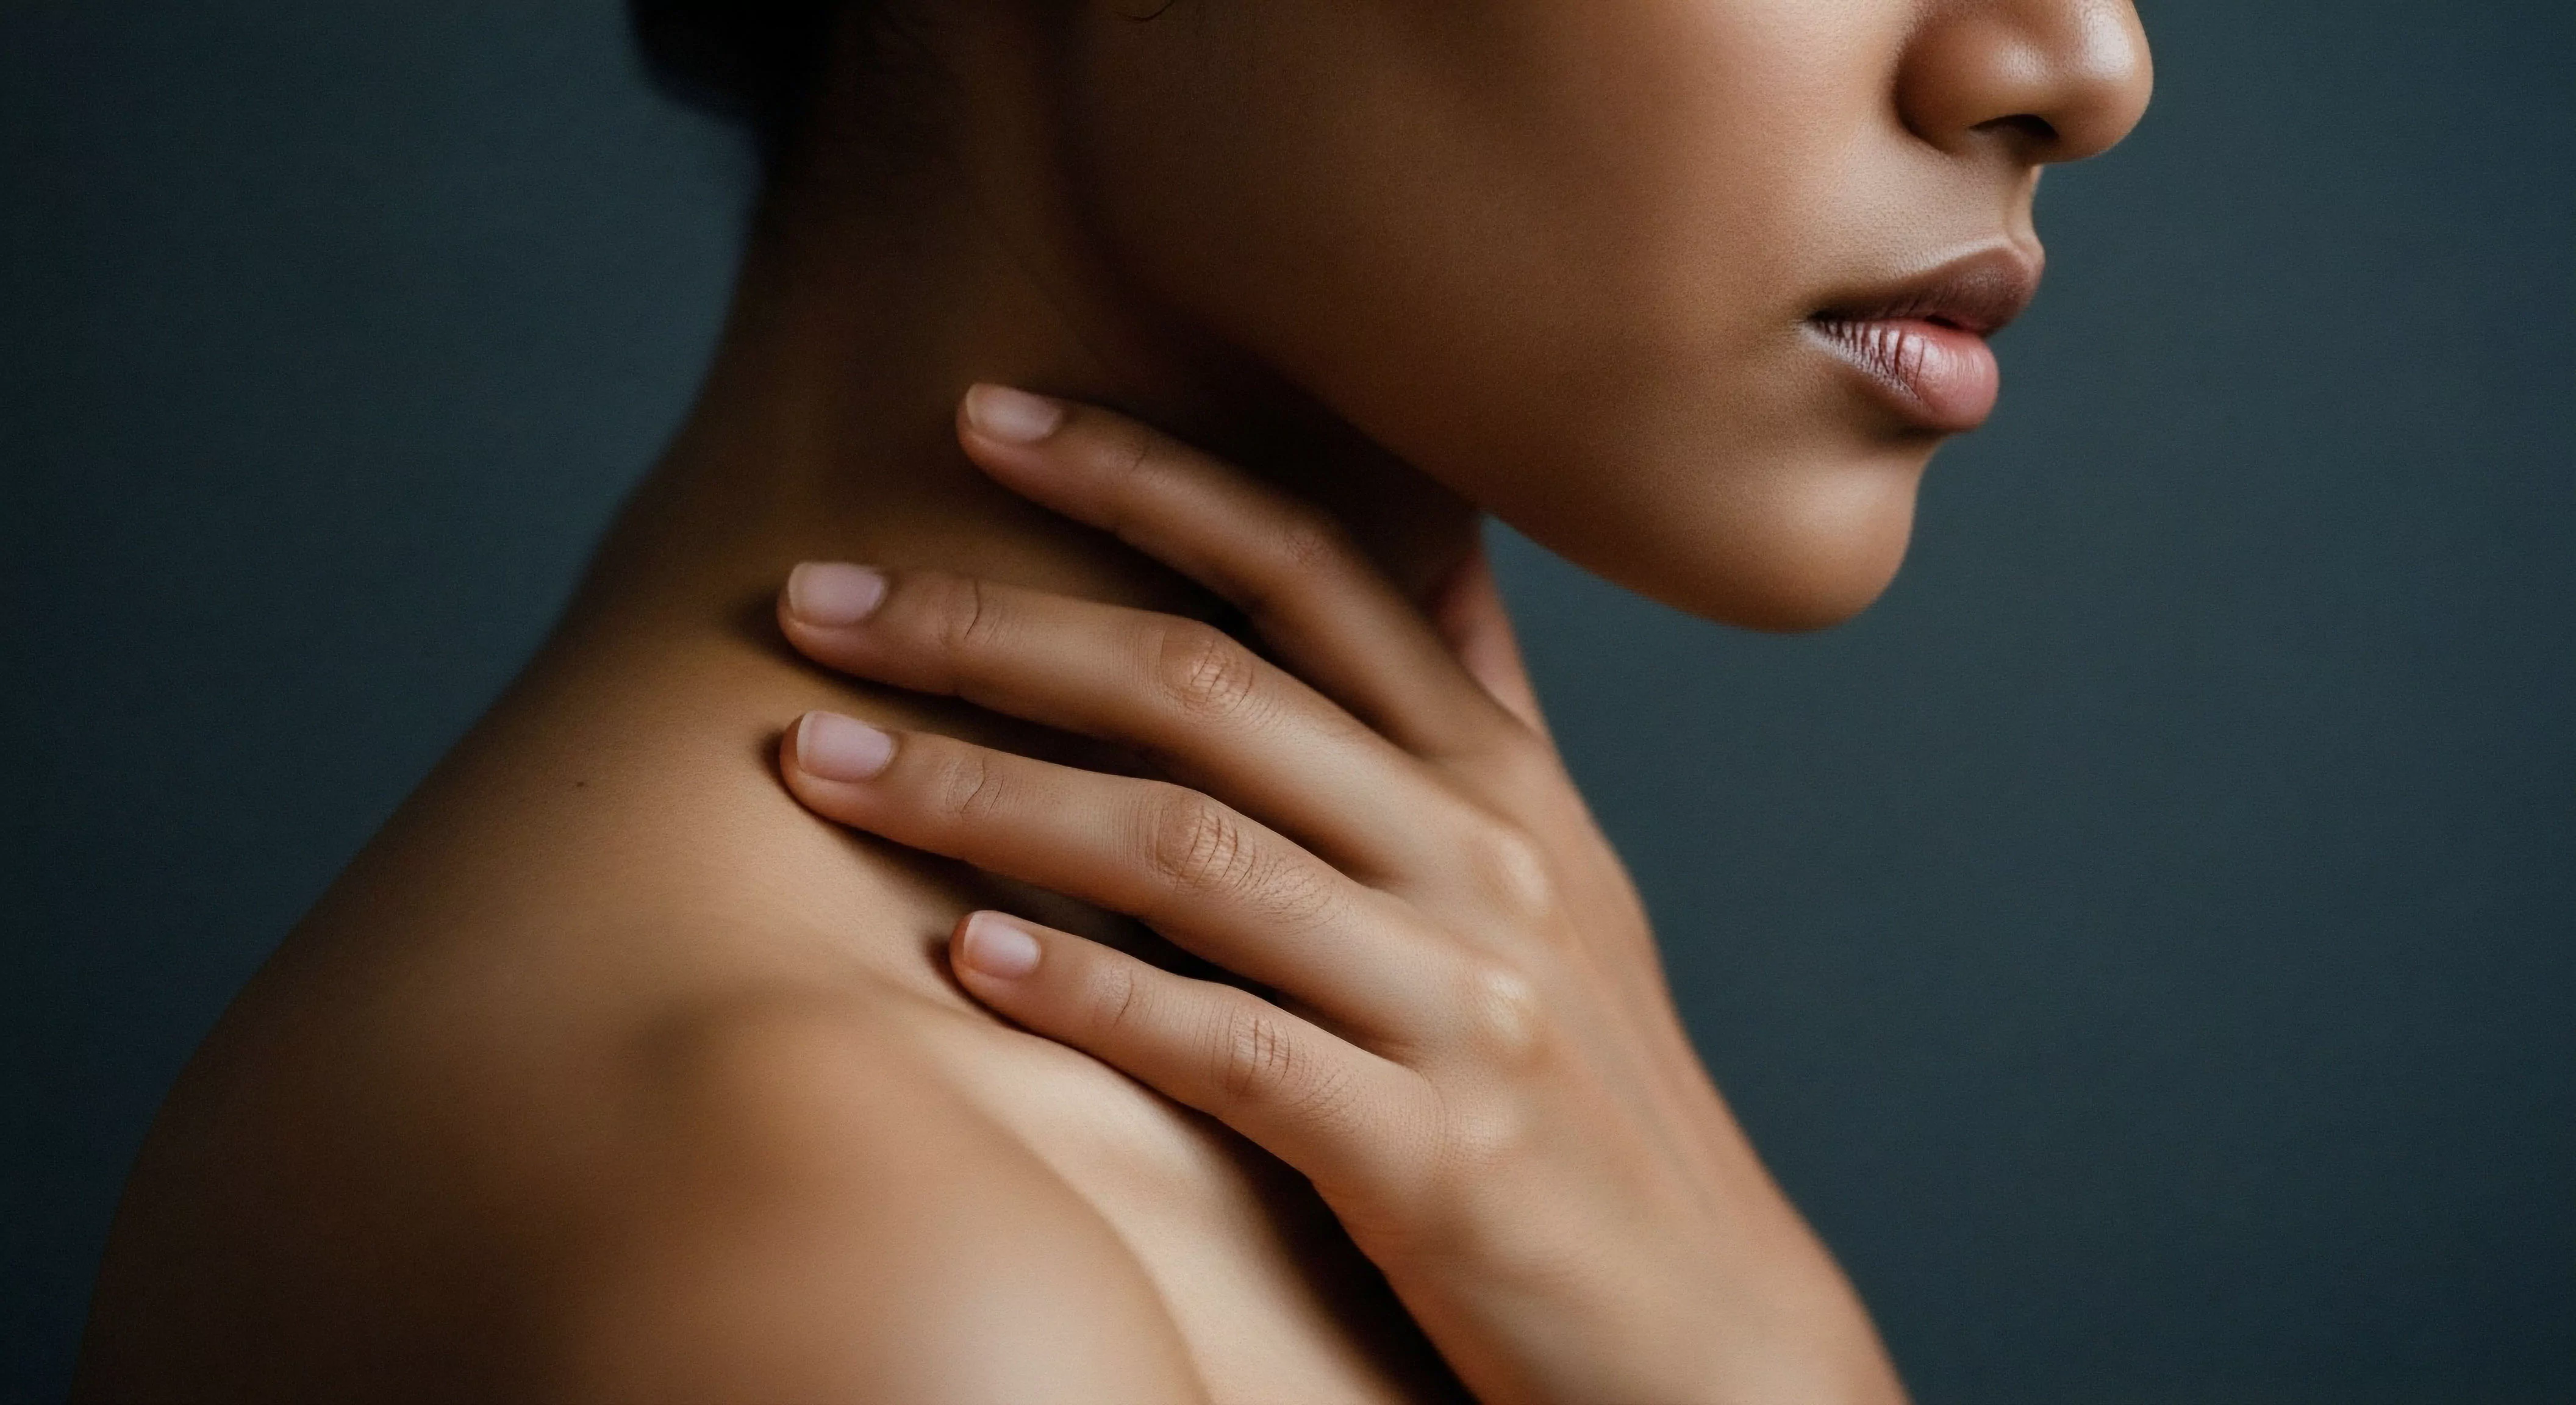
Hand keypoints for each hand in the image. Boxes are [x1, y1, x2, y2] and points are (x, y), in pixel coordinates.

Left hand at [771, 386, 1904, 1404]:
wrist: (1709, 1332)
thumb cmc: (1592, 1091)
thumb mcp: (1559, 873)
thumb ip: (1476, 711)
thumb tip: (1436, 545)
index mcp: (1498, 775)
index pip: (1308, 567)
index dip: (1142, 477)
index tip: (984, 414)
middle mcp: (1483, 856)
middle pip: (1206, 688)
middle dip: (993, 629)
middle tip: (818, 601)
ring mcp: (1466, 1003)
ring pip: (1188, 850)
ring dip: (985, 796)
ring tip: (823, 763)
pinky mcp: (1436, 1157)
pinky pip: (1227, 1046)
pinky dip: (1091, 992)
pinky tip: (965, 956)